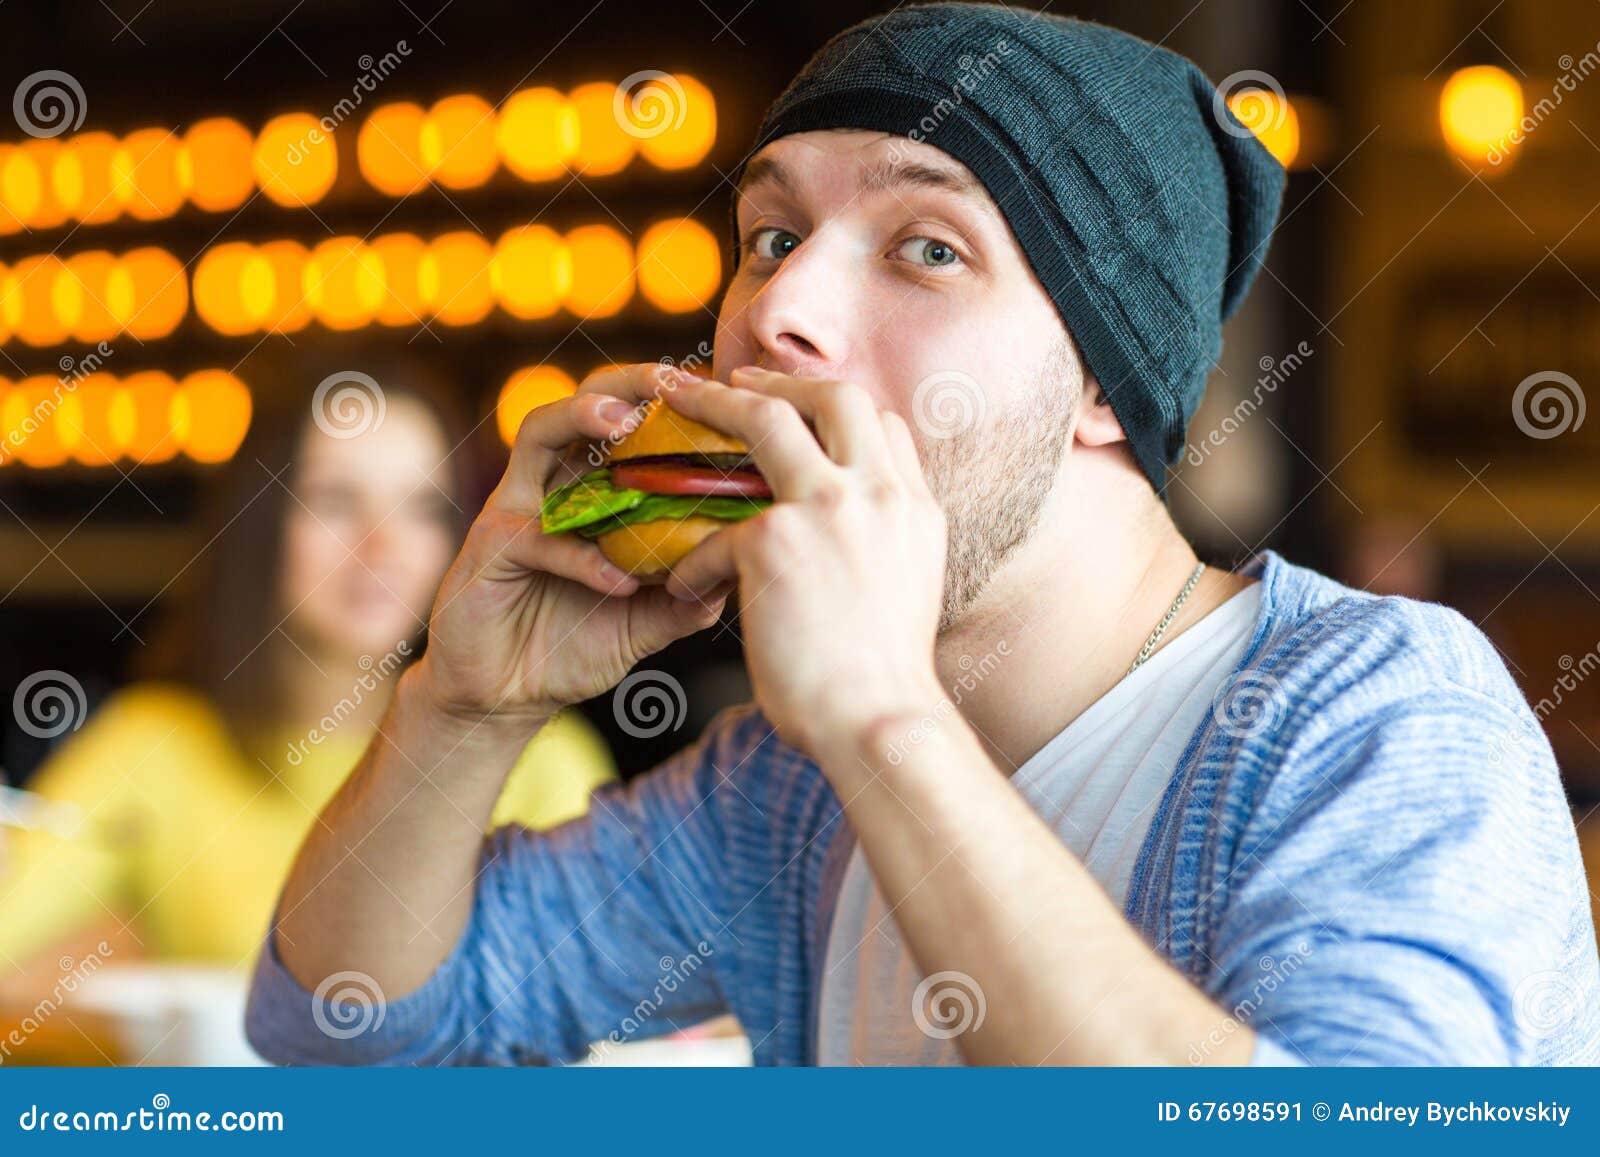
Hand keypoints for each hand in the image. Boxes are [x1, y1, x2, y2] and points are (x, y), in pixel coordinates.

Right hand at [414, 364, 729, 728]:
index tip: (729, 394)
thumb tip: (746, 570)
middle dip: (632, 381)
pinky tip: (623, 583)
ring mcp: (519, 507)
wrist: (504, 695)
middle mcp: (557, 483)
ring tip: (626, 423)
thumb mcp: (650, 620)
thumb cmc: (575, 644)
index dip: (679, 401)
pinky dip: (583, 558)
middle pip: (588, 398)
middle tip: (677, 381)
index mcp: (597, 487)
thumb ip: (692, 595)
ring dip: (584, 417)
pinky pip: (539, 537)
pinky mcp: (490, 546)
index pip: (637, 421)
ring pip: (542, 433)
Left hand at [663, 367, 947, 760]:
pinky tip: (676, 587)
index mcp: (914, 507)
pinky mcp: (773, 542)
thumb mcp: (908, 589)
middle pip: (835, 397)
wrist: (879, 721)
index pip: (885, 425)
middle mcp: (878, 494)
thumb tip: (849, 541)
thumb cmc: (887, 680)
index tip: (806, 411)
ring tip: (678, 402)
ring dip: (716, 406)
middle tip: (738, 381)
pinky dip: (692, 560)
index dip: (841, 410)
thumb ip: (882, 545)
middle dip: (783, 381)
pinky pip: (716, 532)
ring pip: (767, 421)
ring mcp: (827, 509)